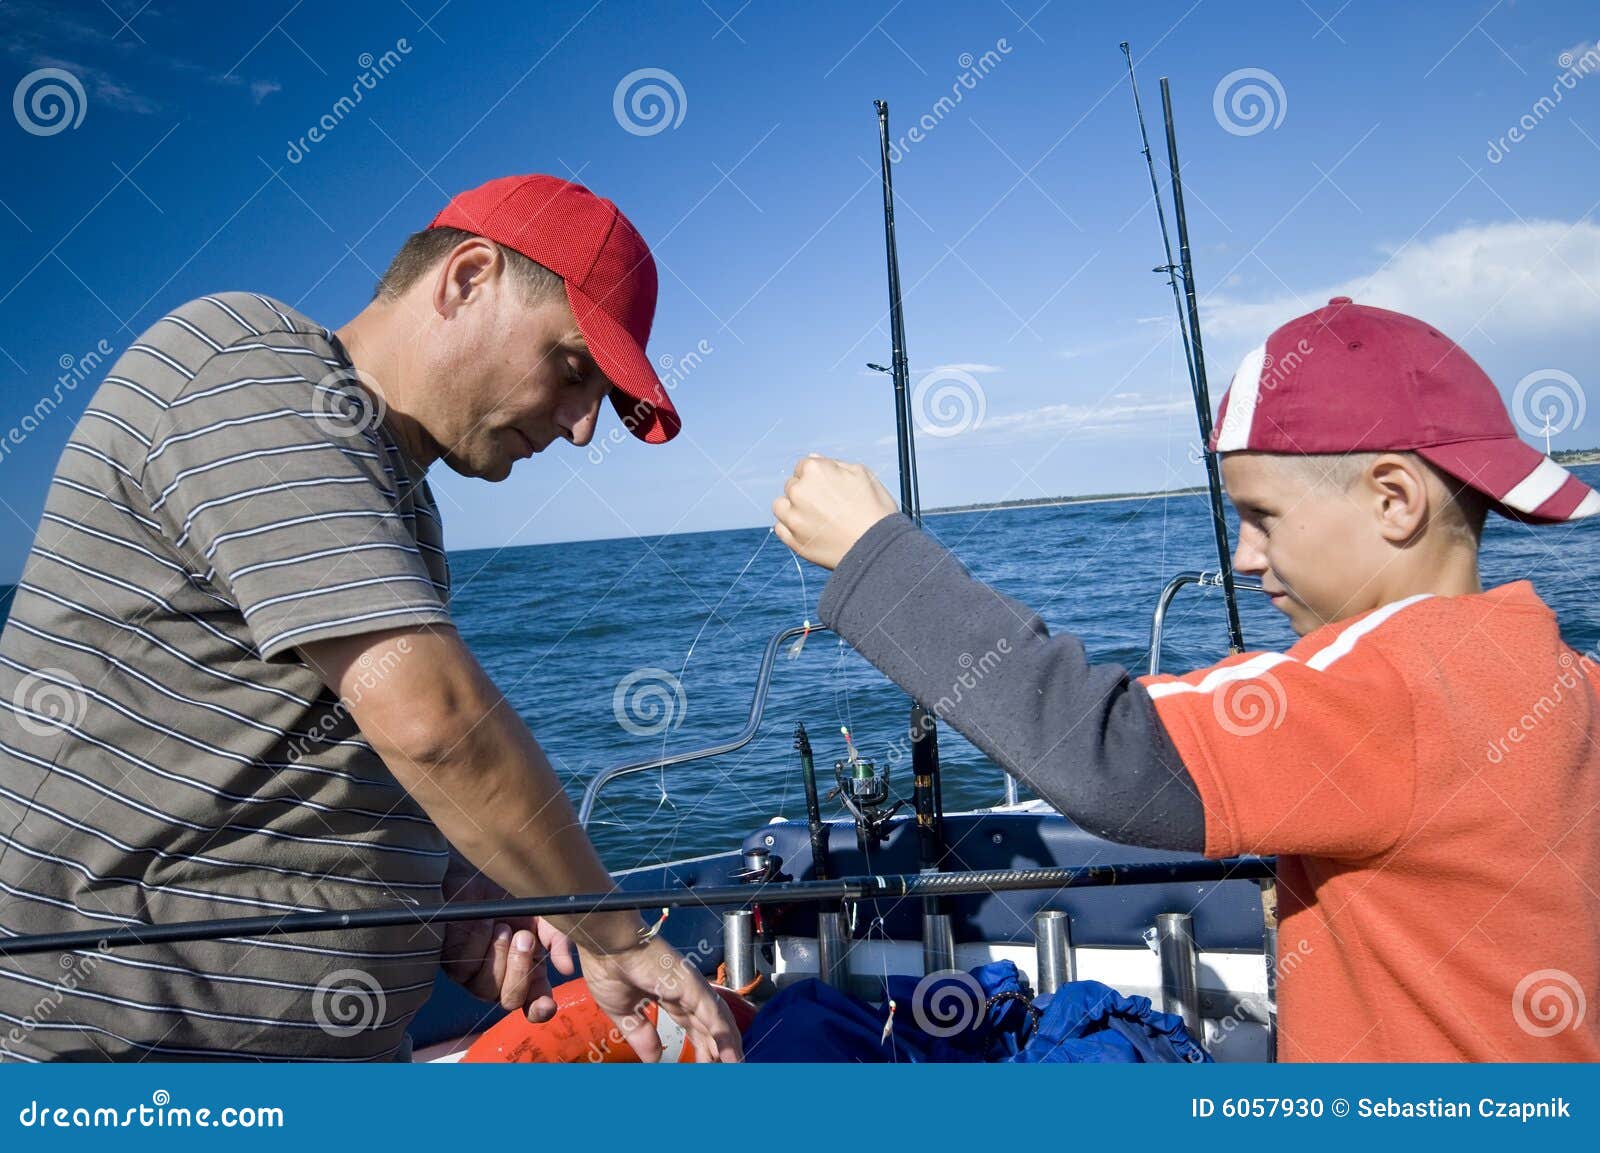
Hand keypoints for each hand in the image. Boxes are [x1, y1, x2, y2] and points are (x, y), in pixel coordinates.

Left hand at [439, 860, 574, 1021]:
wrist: (478, 867)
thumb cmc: (512, 889)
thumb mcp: (542, 912)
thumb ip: (558, 940)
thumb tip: (566, 970)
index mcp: (530, 968)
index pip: (535, 1004)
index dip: (540, 1009)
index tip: (546, 1003)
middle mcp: (503, 976)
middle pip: (510, 1000)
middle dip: (519, 971)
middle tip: (523, 937)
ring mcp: (475, 972)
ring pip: (485, 989)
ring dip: (497, 956)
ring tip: (500, 925)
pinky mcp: (451, 961)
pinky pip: (463, 968)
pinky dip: (476, 942)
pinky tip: (481, 920)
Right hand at [580, 937, 744, 1062]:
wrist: (606, 944)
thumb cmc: (609, 966)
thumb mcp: (623, 1013)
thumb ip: (640, 1035)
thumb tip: (652, 1060)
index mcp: (668, 993)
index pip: (692, 1024)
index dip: (700, 1044)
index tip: (705, 1064)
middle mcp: (684, 990)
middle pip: (708, 1025)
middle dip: (718, 1049)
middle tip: (727, 1072)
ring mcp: (690, 987)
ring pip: (717, 1020)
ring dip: (728, 1046)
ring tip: (736, 1069)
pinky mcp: (692, 986)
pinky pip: (713, 1014)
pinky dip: (724, 1036)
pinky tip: (731, 1055)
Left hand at [772, 455, 898, 569]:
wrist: (878, 550)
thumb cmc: (875, 510)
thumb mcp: (862, 475)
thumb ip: (835, 464)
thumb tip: (814, 458)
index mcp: (814, 469)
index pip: (804, 466)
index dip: (819, 477)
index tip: (832, 489)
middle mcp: (798, 491)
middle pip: (793, 485)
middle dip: (807, 492)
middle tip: (830, 506)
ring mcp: (793, 517)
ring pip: (782, 505)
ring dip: (793, 508)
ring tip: (817, 519)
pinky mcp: (792, 540)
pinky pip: (781, 528)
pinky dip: (791, 528)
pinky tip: (810, 531)